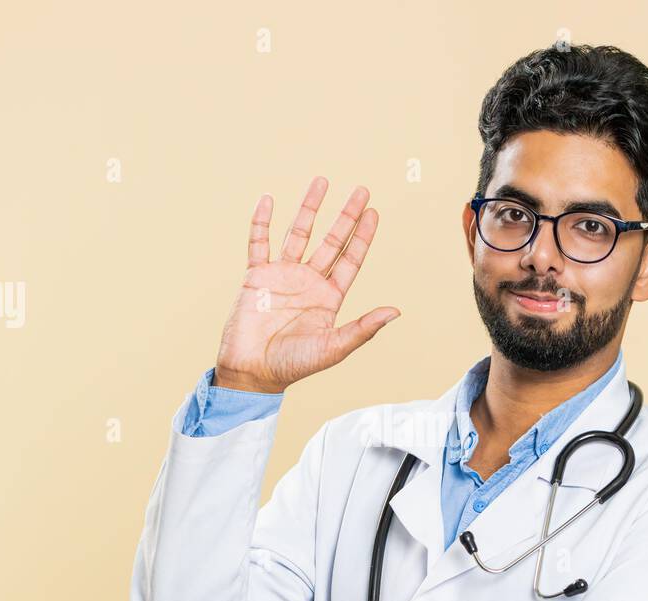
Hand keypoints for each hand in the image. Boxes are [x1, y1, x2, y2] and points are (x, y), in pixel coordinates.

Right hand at [213, 176, 399, 393]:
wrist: (252, 371)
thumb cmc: (293, 365)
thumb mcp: (333, 348)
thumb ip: (363, 329)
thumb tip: (396, 311)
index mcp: (329, 297)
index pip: (350, 260)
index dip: (362, 236)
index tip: (374, 213)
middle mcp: (308, 282)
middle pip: (331, 241)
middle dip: (346, 216)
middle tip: (361, 191)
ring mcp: (282, 275)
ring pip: (298, 234)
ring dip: (309, 208)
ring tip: (322, 181)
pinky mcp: (256, 276)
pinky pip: (258, 243)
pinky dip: (261, 222)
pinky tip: (268, 200)